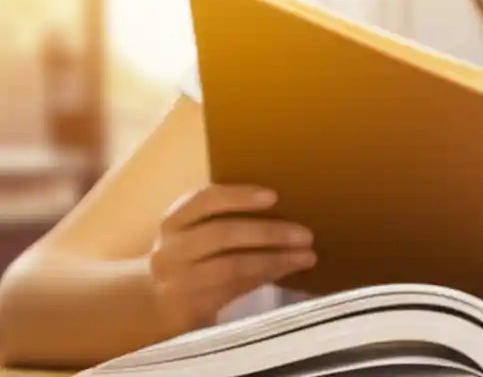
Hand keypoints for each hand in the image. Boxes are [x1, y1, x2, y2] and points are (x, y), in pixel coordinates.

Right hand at [147, 184, 315, 333]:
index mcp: (175, 221)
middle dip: (267, 233)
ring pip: (231, 267)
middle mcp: (172, 249)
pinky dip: (266, 277)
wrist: (155, 303)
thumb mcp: (196, 232)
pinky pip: (235, 290)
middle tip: (306, 234)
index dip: (238, 196)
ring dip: (274, 259)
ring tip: (307, 256)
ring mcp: (179, 281)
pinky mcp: (191, 307)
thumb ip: (229, 217)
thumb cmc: (192, 256)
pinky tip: (289, 270)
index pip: (203, 200)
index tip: (273, 196)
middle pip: (220, 234)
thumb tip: (291, 205)